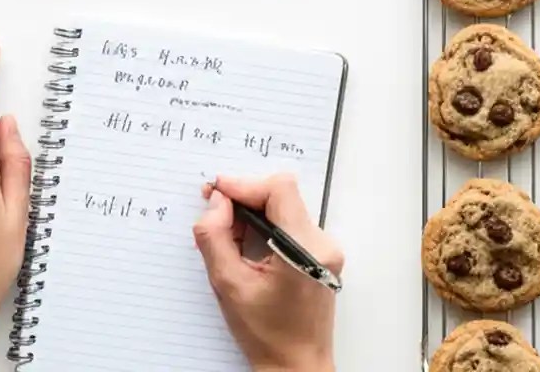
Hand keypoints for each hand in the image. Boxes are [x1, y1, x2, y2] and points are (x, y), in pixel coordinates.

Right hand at [192, 175, 342, 371]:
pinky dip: (264, 227)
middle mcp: (322, 244)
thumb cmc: (268, 336)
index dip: (244, 185)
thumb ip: (215, 238)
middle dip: (244, 200)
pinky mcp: (319, 255)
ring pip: (284, 208)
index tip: (217, 192)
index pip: (279, 190)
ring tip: (228, 238)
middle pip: (282, 196)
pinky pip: (290, 224)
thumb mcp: (229, 285)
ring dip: (253, 215)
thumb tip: (215, 203)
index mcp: (305, 249)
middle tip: (215, 214)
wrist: (296, 366)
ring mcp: (324, 249)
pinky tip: (245, 246)